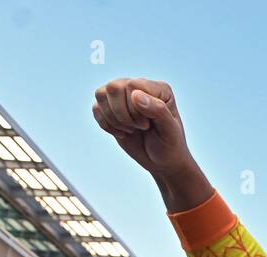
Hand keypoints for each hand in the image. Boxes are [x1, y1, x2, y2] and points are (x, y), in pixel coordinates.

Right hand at [92, 78, 210, 208]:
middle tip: (139, 127)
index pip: (132, 86)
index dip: (135, 108)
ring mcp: (123, 96)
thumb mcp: (170, 130)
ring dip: (113, 119)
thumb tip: (135, 94)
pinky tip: (122, 133)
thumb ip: (158, 110)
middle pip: (113, 88)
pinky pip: (96, 108)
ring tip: (131, 129)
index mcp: (158, 88)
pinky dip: (106, 125)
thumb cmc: (170, 144)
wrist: (161, 160)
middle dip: (123, 114)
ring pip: (101, 94)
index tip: (147, 125)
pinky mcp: (110, 108)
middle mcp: (138, 87)